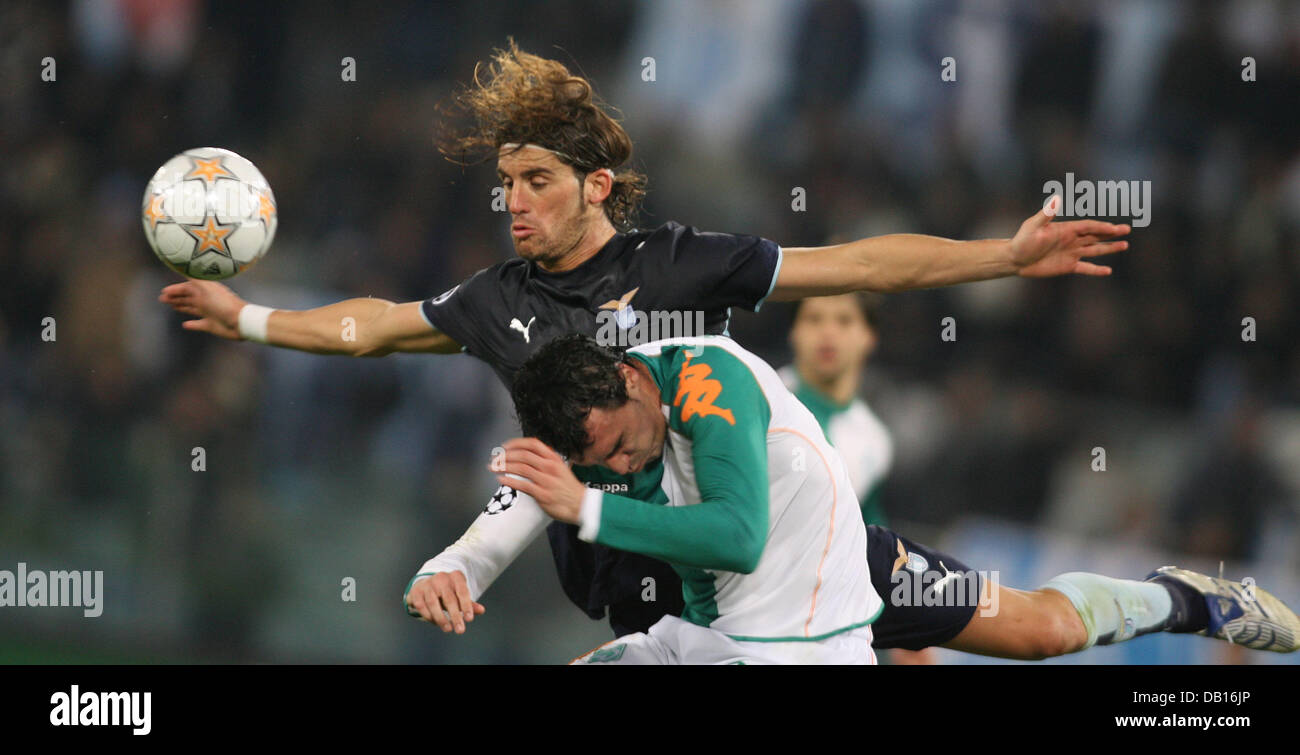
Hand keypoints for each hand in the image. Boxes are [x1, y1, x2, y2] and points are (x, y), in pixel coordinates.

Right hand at [158, 279, 246, 339]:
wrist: (240, 321)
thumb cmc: (224, 304)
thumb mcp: (208, 288)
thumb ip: (195, 278)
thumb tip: (183, 266)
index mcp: (206, 291)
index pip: (188, 288)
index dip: (176, 289)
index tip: (164, 291)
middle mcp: (207, 301)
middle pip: (188, 297)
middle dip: (176, 297)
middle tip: (162, 299)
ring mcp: (209, 313)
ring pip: (191, 308)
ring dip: (180, 306)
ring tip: (170, 305)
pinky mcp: (211, 325)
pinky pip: (199, 324)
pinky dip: (192, 324)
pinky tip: (185, 325)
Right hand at [405, 571, 484, 633]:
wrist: (426, 584)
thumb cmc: (448, 592)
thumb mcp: (460, 595)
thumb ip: (469, 603)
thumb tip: (482, 610)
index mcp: (455, 577)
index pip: (462, 592)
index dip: (466, 606)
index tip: (469, 619)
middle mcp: (441, 578)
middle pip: (449, 599)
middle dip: (455, 616)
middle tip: (460, 630)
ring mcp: (427, 584)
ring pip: (433, 603)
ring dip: (441, 618)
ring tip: (448, 629)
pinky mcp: (416, 591)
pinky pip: (421, 606)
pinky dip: (429, 616)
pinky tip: (435, 623)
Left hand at [492, 438, 586, 523]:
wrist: (582, 505)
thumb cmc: (570, 488)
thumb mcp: (561, 468)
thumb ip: (547, 462)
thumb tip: (528, 457)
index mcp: (554, 458)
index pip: (533, 444)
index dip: (516, 443)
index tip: (505, 446)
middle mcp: (550, 467)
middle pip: (523, 455)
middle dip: (505, 456)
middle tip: (495, 459)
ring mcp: (546, 480)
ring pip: (520, 468)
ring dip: (504, 466)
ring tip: (494, 468)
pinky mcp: (542, 494)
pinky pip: (522, 485)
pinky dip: (509, 481)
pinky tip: (501, 479)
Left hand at [1010, 196, 1129, 277]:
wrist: (1015, 259)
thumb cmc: (1022, 240)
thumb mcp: (1033, 226)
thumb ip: (1046, 215)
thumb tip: (1056, 199)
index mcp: (1066, 229)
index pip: (1088, 226)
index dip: (1101, 227)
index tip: (1114, 228)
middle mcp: (1071, 240)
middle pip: (1096, 236)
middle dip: (1111, 233)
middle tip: (1126, 230)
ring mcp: (1071, 253)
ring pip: (1094, 250)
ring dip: (1109, 248)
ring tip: (1125, 245)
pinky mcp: (1067, 266)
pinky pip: (1085, 268)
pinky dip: (1096, 270)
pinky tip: (1108, 271)